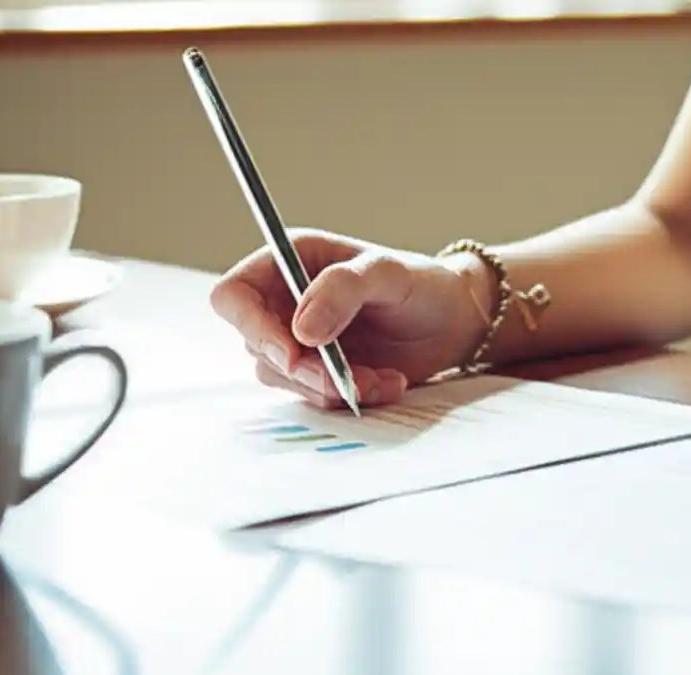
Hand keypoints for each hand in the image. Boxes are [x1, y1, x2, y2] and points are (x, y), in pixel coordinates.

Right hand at [210, 228, 491, 408]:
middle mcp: (285, 300)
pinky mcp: (319, 371)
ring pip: (285, 378)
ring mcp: (299, 339)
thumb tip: (301, 329)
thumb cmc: (424, 284)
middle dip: (305, 369)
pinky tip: (387, 383)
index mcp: (289, 261)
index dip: (251, 327)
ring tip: (384, 377)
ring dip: (333, 386)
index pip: (234, 295)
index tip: (292, 353)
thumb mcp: (388, 274)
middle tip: (350, 377)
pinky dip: (351, 397)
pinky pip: (315, 396)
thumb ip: (343, 290)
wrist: (455, 322)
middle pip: (257, 346)